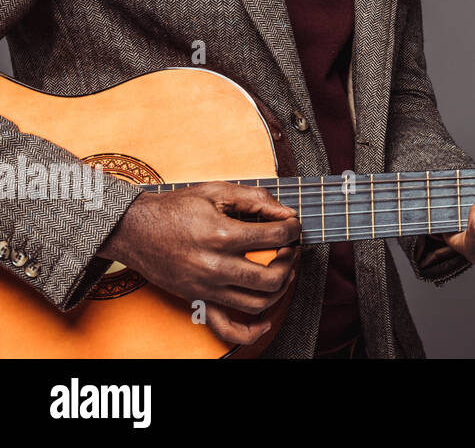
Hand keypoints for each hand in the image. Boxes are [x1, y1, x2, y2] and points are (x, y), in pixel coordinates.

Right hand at [98, 182, 300, 346]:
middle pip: (273, 277)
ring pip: (258, 303)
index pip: (276, 238)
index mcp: (222, 235)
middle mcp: (216, 267)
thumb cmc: (175, 208)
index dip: (293, 228)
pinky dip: (250, 331)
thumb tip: (287, 212)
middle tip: (289, 248)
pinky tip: (266, 322)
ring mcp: (206, 288)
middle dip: (290, 260)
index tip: (292, 224)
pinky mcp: (197, 300)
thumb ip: (256, 198)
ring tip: (280, 270)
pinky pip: (226, 328)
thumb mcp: (216, 191)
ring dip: (279, 288)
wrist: (134, 230)